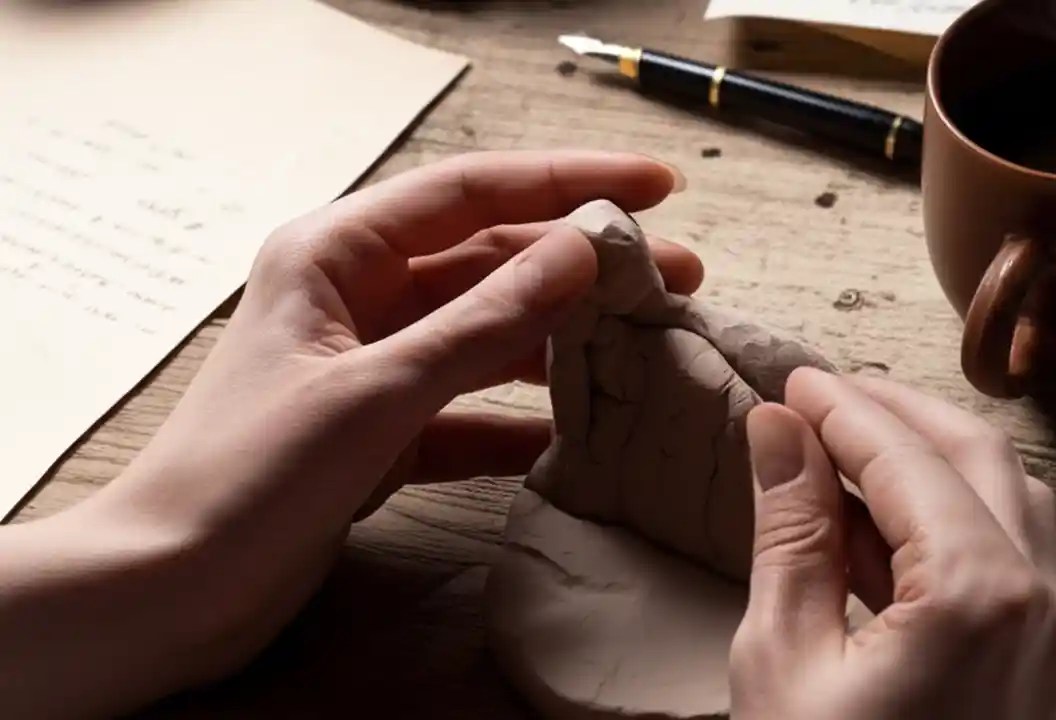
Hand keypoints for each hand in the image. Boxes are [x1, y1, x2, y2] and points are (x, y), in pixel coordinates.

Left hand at [1, 151, 700, 717]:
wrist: (169, 591)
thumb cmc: (247, 478)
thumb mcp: (376, 391)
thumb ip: (483, 321)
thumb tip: (580, 249)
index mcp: (334, 255)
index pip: (471, 193)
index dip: (568, 181)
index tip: (655, 185)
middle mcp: (354, 297)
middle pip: (489, 261)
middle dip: (580, 265)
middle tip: (675, 276)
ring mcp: (369, 366)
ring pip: (485, 334)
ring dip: (560, 339)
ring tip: (644, 344)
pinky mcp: (378, 430)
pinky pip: (467, 410)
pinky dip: (518, 421)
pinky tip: (576, 436)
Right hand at [731, 370, 1055, 719]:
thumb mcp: (782, 656)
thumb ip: (791, 532)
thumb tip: (778, 429)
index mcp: (978, 600)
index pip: (906, 461)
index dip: (842, 411)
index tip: (792, 384)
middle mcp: (1043, 610)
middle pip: (980, 457)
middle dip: (897, 415)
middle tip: (821, 401)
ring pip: (1008, 501)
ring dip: (928, 463)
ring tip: (841, 456)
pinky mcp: (1045, 671)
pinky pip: (1011, 562)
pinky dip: (949, 524)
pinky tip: (873, 529)